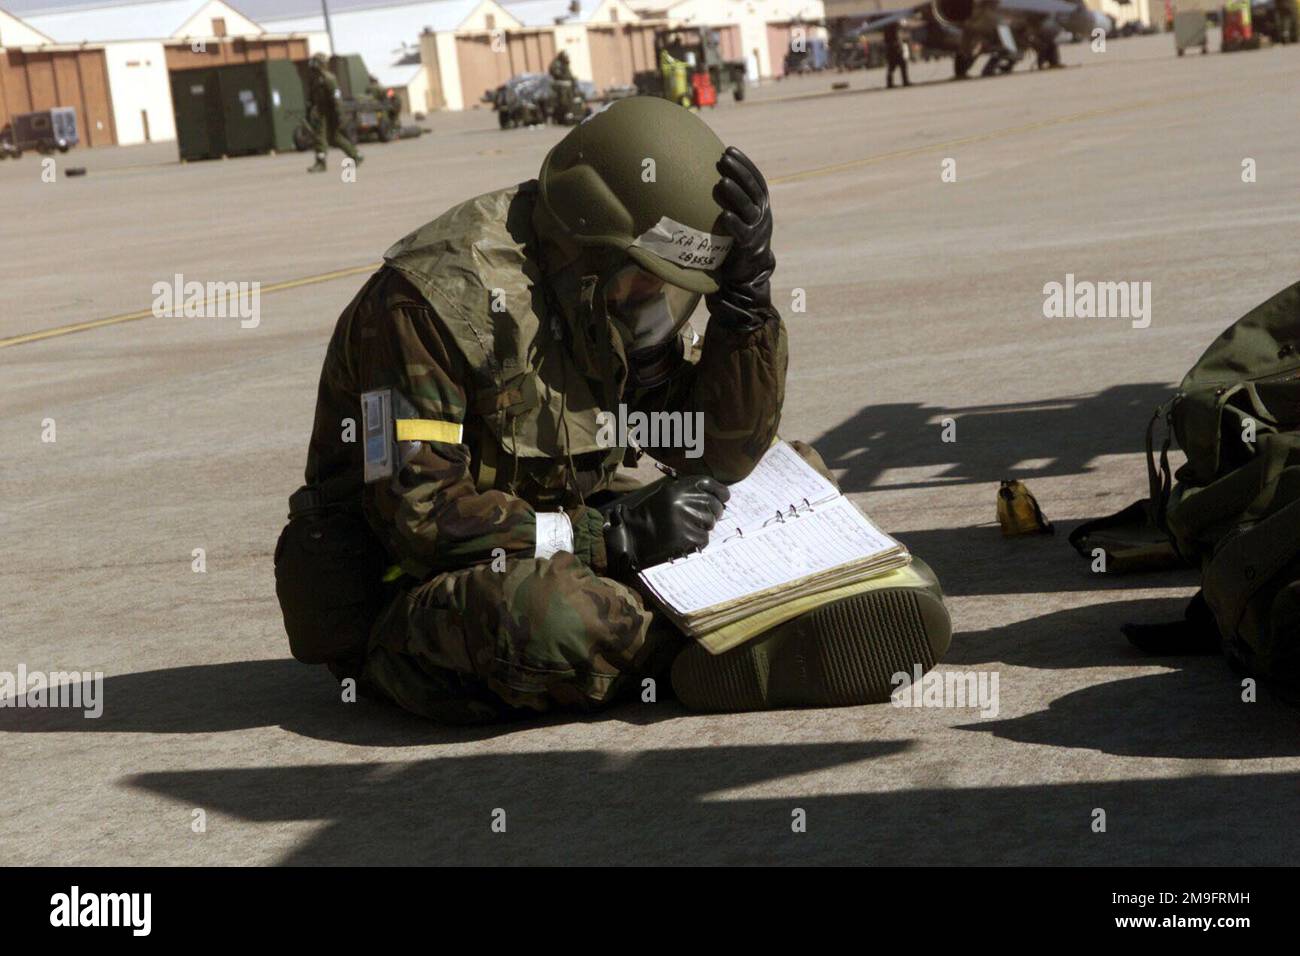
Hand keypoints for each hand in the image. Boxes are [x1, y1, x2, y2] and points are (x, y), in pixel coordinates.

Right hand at [601, 476, 730, 573]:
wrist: (632, 534)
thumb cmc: (649, 514)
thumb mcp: (666, 494)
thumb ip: (689, 492)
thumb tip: (716, 497)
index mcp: (679, 487)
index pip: (710, 485)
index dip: (721, 492)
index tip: (724, 498)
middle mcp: (684, 500)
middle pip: (714, 506)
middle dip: (714, 513)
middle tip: (703, 519)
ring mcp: (686, 519)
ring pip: (710, 523)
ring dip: (703, 527)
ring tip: (687, 528)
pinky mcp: (686, 537)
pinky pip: (704, 538)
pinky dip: (697, 540)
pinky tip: (684, 538)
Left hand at [708, 146, 775, 330]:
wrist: (747, 273)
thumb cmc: (735, 239)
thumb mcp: (737, 216)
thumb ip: (729, 200)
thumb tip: (700, 178)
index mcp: (761, 205)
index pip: (756, 179)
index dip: (744, 164)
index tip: (729, 149)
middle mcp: (762, 215)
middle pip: (753, 189)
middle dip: (739, 172)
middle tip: (723, 159)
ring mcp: (757, 231)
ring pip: (749, 209)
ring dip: (736, 194)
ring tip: (722, 182)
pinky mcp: (748, 247)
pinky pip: (742, 234)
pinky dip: (734, 224)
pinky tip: (723, 215)